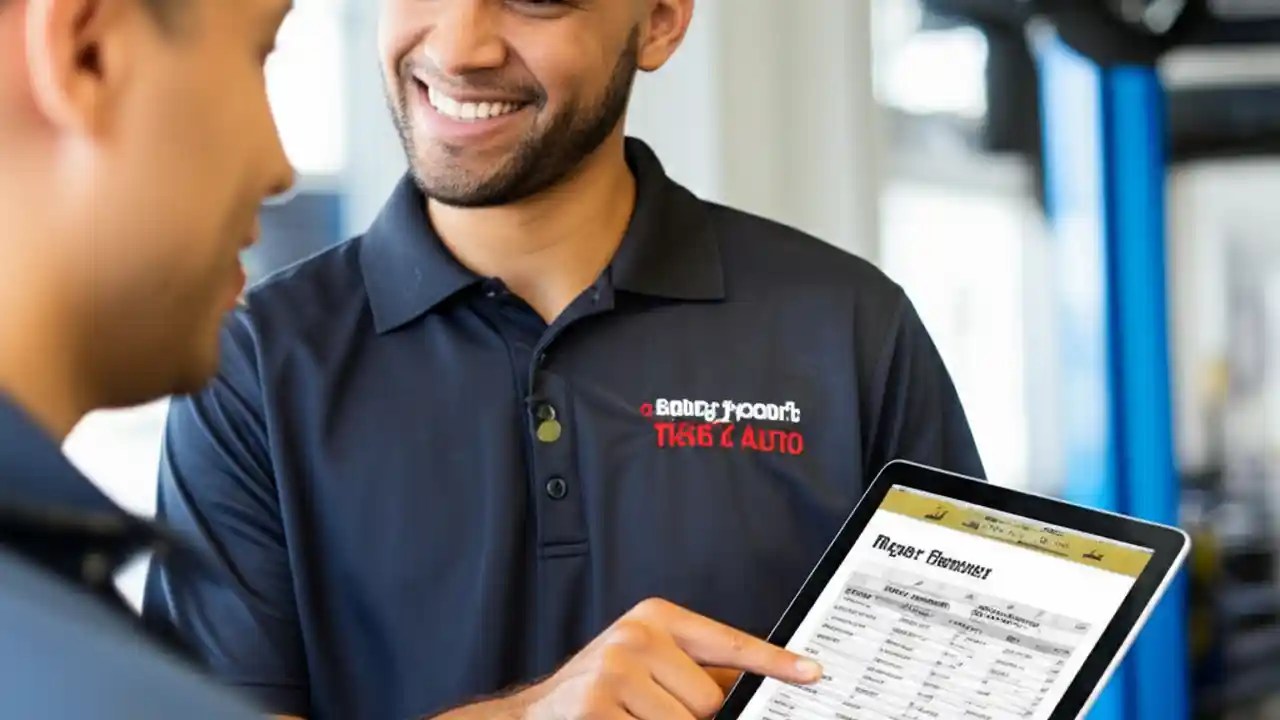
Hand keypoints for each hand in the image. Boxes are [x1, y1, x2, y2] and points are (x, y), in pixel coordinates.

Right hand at [510, 598, 821, 719]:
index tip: (813, 674)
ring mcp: (613, 671)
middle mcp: (635, 636)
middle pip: (709, 700)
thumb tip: (756, 690)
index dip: (775, 662)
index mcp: (655, 618)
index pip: (729, 642)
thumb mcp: (650, 665)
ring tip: (633, 718)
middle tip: (653, 710)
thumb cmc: (605, 693)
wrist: (539, 715)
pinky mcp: (595, 707)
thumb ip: (699, 673)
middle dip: (693, 718)